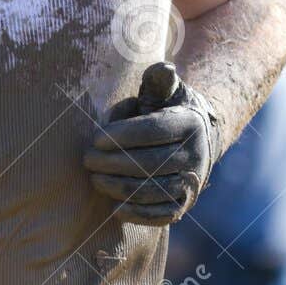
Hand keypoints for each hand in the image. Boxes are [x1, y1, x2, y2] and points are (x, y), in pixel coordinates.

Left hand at [84, 61, 220, 225]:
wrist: (198, 140)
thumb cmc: (167, 110)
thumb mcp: (165, 91)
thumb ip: (159, 79)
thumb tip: (164, 69)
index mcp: (190, 124)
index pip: (153, 132)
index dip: (121, 136)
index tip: (95, 139)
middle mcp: (196, 155)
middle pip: (149, 164)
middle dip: (112, 163)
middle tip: (88, 159)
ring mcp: (192, 183)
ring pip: (152, 191)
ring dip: (118, 188)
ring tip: (95, 180)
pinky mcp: (185, 205)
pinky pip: (161, 215)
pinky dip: (137, 214)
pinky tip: (115, 208)